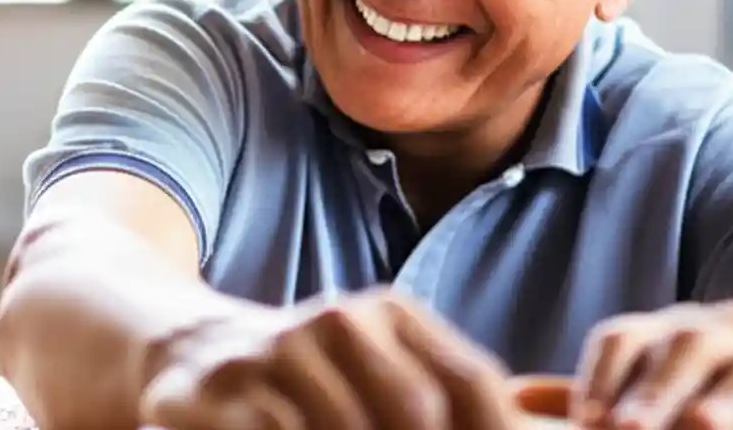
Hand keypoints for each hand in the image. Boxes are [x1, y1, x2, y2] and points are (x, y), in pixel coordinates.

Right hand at [139, 289, 520, 429]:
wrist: (194, 353)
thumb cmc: (307, 376)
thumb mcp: (377, 368)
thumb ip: (443, 396)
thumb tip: (537, 428)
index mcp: (391, 314)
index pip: (471, 382)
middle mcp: (340, 319)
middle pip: (417, 413)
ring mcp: (280, 350)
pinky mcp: (228, 391)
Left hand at [572, 301, 732, 429]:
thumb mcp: (667, 380)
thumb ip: (602, 390)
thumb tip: (515, 394)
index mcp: (674, 329)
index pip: (624, 337)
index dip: (600, 375)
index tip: (581, 419)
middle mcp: (724, 328)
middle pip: (682, 349)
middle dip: (651, 391)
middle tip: (620, 429)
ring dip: (724, 402)